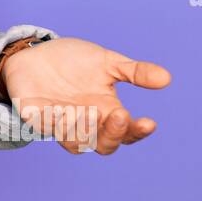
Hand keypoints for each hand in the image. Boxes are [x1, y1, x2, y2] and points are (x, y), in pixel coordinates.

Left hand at [0, 37, 170, 154]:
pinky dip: (52, 124)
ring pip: (76, 145)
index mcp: (105, 111)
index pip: (127, 132)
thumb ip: (134, 71)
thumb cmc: (72, 62)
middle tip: (120, 115)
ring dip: (85, 133)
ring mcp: (60, 124)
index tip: (149, 122)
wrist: (34, 55)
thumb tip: (167, 78)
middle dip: (114, 134)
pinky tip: (58, 111)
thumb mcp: (106, 62)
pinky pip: (45, 128)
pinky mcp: (36, 118)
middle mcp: (85, 123)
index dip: (138, 131)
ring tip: (89, 113)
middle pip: (105, 146)